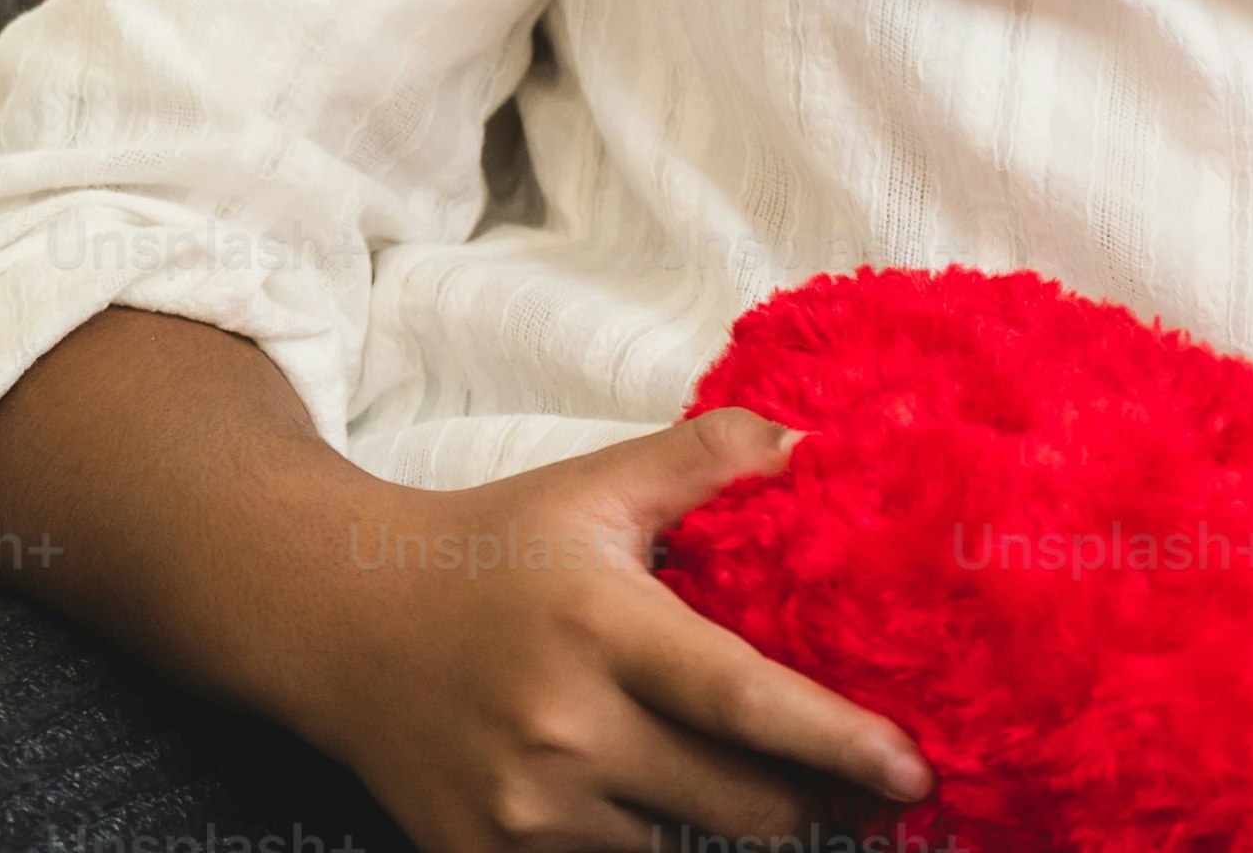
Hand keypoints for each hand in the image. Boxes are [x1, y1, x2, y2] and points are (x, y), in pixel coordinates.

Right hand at [268, 413, 927, 852]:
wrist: (341, 621)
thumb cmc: (489, 550)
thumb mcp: (592, 488)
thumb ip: (704, 460)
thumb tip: (813, 441)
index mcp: (604, 626)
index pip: (743, 700)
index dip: (837, 742)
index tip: (911, 770)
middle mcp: (566, 726)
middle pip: (739, 803)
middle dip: (801, 796)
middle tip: (838, 778)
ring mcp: (526, 808)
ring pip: (680, 847)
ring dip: (707, 816)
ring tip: (677, 752)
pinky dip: (633, 838)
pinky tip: (615, 786)